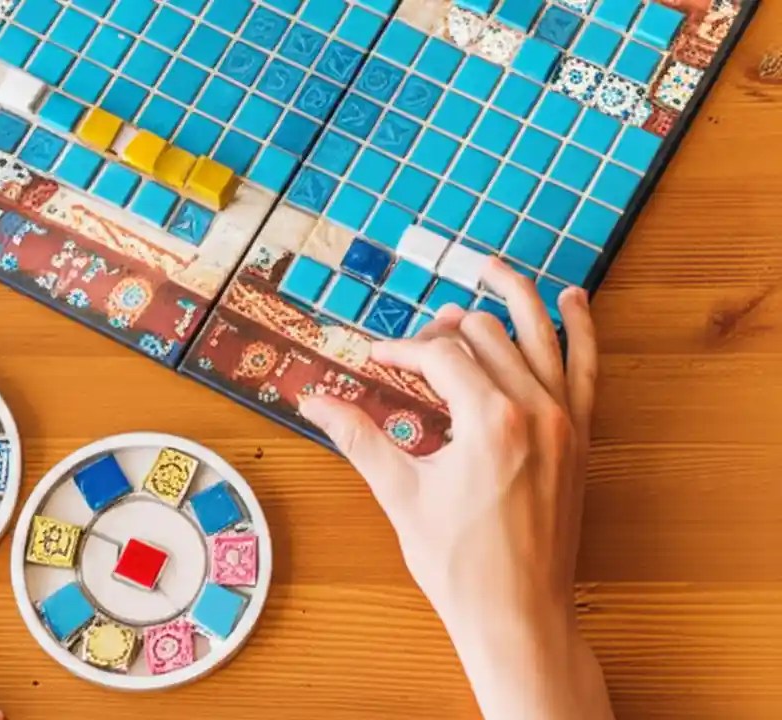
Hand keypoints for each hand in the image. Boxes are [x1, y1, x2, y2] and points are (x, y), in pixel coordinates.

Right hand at [301, 259, 611, 719]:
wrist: (518, 614)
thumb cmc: (459, 563)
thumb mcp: (399, 494)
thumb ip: (358, 436)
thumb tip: (311, 400)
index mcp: (489, 420)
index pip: (439, 355)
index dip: (401, 350)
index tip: (376, 359)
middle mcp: (535, 409)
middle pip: (485, 337)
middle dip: (442, 331)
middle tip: (412, 349)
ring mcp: (564, 420)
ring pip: (540, 335)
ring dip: (514, 299)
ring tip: (490, 269)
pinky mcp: (580, 437)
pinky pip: (588, 367)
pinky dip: (582, 329)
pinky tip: (572, 299)